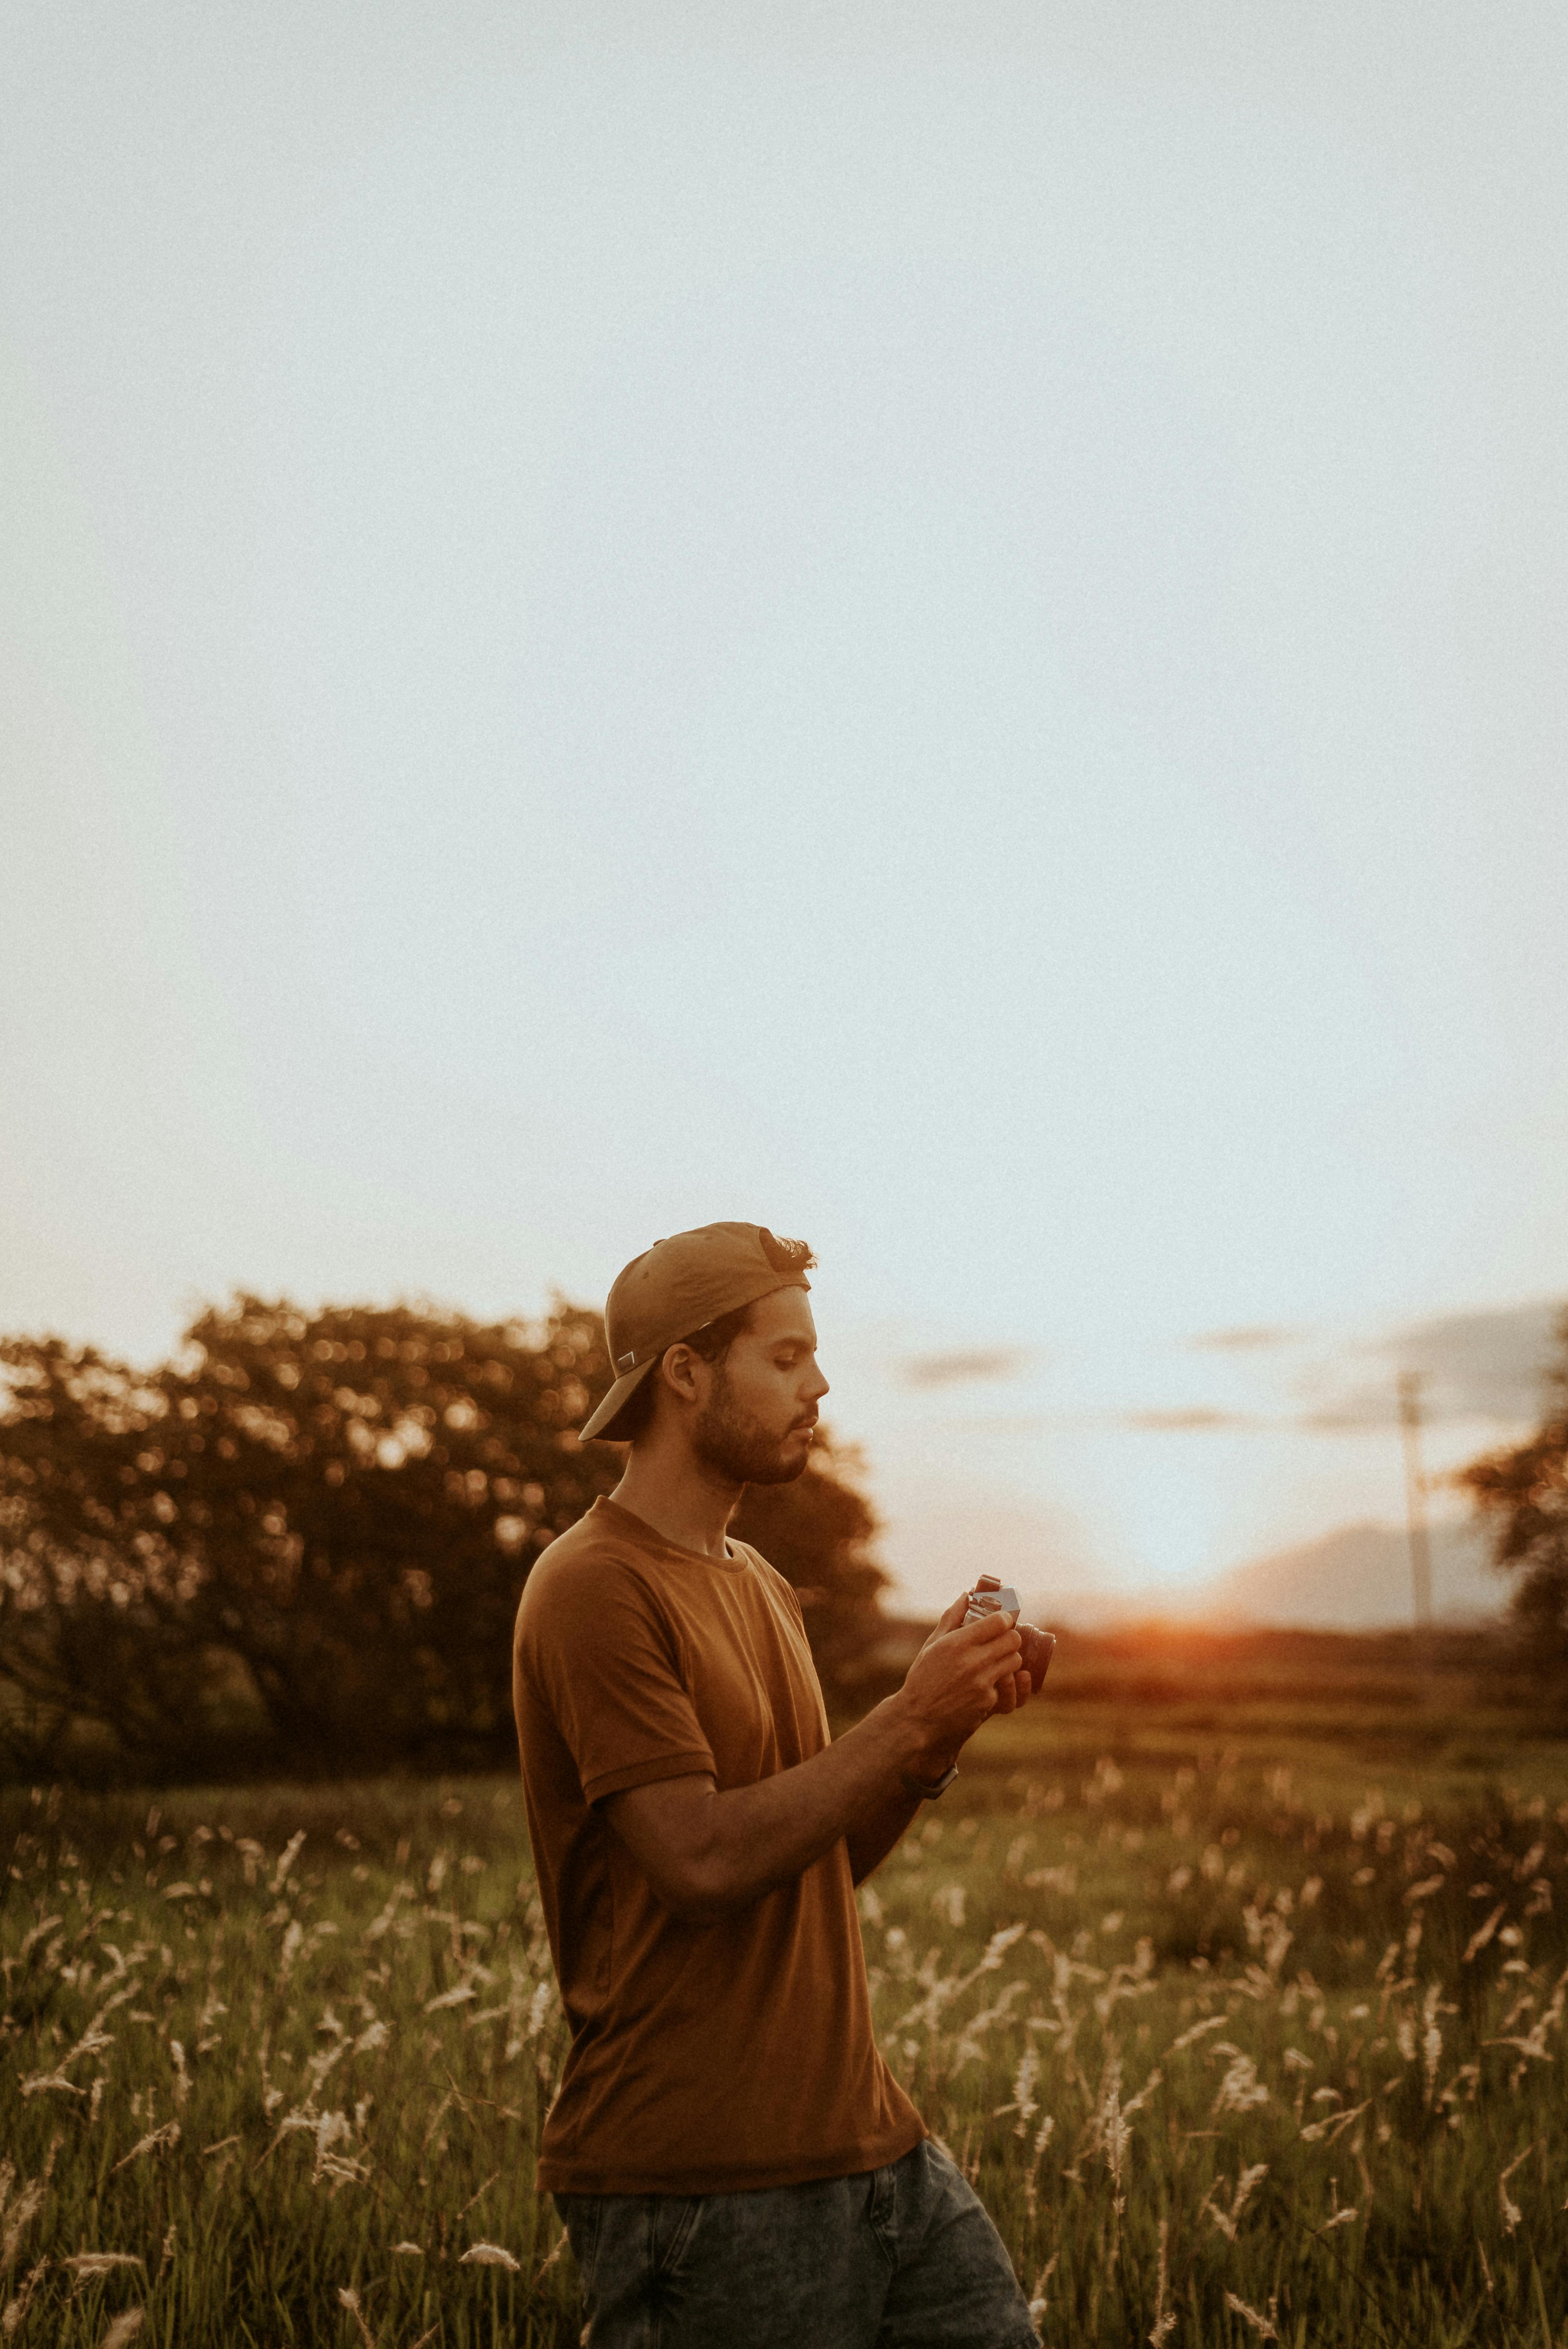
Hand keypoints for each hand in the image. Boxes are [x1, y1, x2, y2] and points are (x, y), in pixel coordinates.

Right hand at [895, 1594, 1026, 1773]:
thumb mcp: (932, 1645)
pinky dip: (999, 1684)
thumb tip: (967, 1594)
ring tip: (996, 1661)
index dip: (1004, 1619)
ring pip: (1015, 1662)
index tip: (1002, 1621)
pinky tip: (984, 1685)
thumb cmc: (923, 1678)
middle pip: (1013, 1640)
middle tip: (1002, 1641)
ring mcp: (982, 1683)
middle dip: (1011, 1638)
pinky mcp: (988, 1701)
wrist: (918, 1718)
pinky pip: (1005, 1686)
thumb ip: (952, 1617)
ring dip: (1009, 1660)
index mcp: (957, 1643)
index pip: (999, 1622)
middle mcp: (972, 1661)